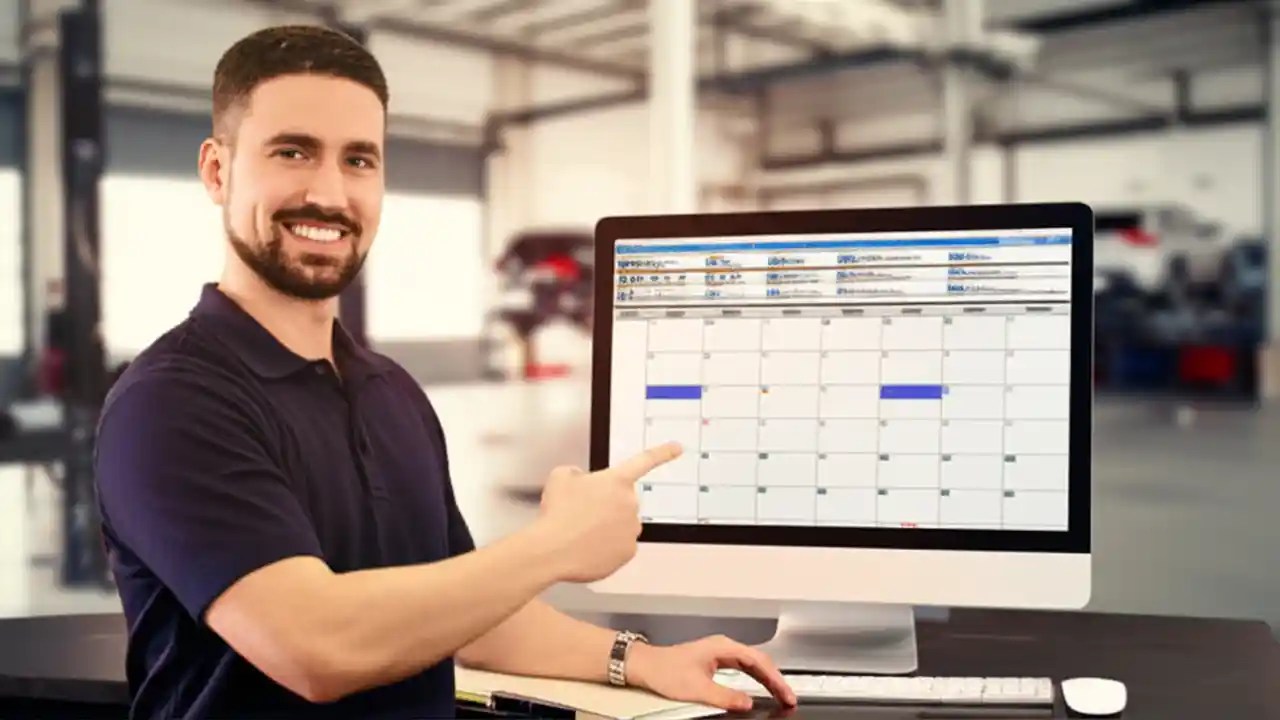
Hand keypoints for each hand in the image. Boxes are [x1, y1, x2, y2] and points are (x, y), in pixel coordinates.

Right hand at [536, 442, 681, 582]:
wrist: (552, 548)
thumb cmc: (557, 513)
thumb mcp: (561, 476)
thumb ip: (578, 473)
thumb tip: (581, 482)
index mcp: (616, 480)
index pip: (644, 461)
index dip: (663, 453)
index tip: (677, 448)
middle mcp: (630, 503)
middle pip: (622, 500)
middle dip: (606, 505)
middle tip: (582, 513)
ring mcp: (631, 529)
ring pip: (621, 524)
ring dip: (605, 526)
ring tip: (580, 531)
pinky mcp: (628, 552)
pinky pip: (619, 545)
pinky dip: (605, 546)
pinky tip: (587, 546)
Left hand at [626, 635, 796, 713]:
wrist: (645, 665)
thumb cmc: (665, 670)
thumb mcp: (697, 689)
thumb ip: (726, 697)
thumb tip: (748, 702)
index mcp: (723, 647)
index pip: (759, 662)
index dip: (776, 680)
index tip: (787, 695)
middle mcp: (724, 647)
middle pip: (759, 661)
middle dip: (777, 680)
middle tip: (789, 699)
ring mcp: (720, 652)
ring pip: (752, 665)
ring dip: (768, 679)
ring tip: (781, 696)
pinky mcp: (715, 660)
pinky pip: (743, 668)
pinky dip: (756, 678)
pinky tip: (761, 688)